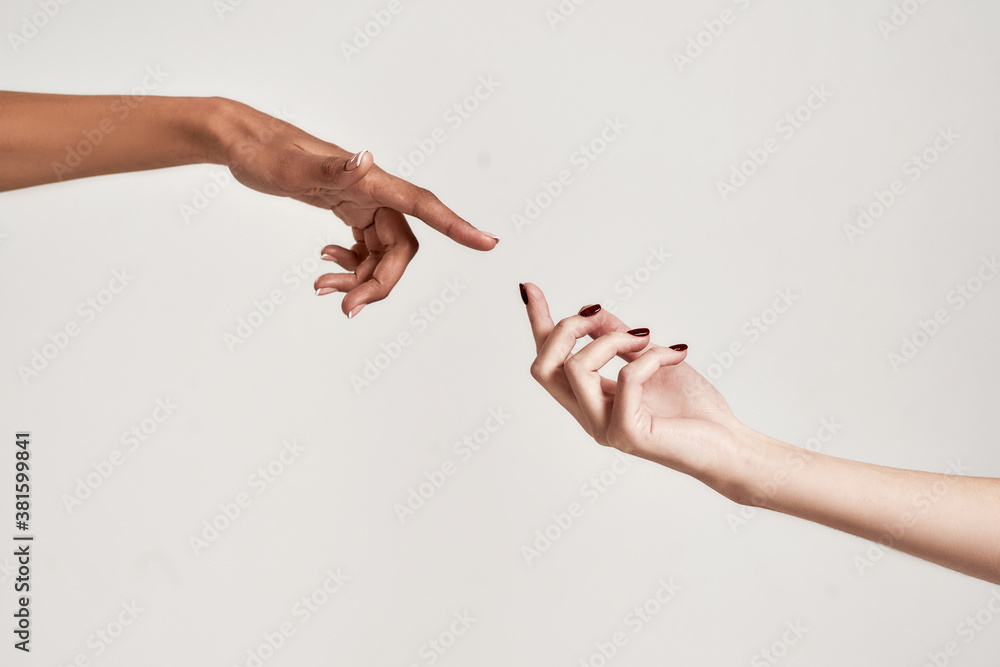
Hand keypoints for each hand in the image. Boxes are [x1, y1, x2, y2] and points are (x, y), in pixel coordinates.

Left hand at [216, 100, 497, 317]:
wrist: (244, 143)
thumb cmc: (266, 151)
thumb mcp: (293, 167)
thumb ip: (334, 167)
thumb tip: (366, 159)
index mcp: (372, 182)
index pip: (424, 206)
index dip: (457, 226)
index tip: (489, 243)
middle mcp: (375, 192)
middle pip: (400, 250)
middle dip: (378, 284)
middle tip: (346, 309)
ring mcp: (363, 202)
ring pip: (382, 255)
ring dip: (358, 280)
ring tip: (321, 288)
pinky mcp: (348, 209)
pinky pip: (366, 248)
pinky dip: (350, 266)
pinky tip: (324, 265)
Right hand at [521, 283, 749, 492]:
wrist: (729, 442)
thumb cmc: (693, 407)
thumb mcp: (650, 358)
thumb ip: (619, 339)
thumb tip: (591, 313)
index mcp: (590, 401)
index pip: (549, 362)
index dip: (537, 323)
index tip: (529, 288)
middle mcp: (589, 416)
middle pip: (543, 366)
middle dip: (567, 328)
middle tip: (600, 315)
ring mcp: (605, 428)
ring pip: (576, 367)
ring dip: (611, 339)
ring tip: (645, 336)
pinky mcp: (627, 435)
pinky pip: (626, 377)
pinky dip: (651, 356)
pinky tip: (675, 355)